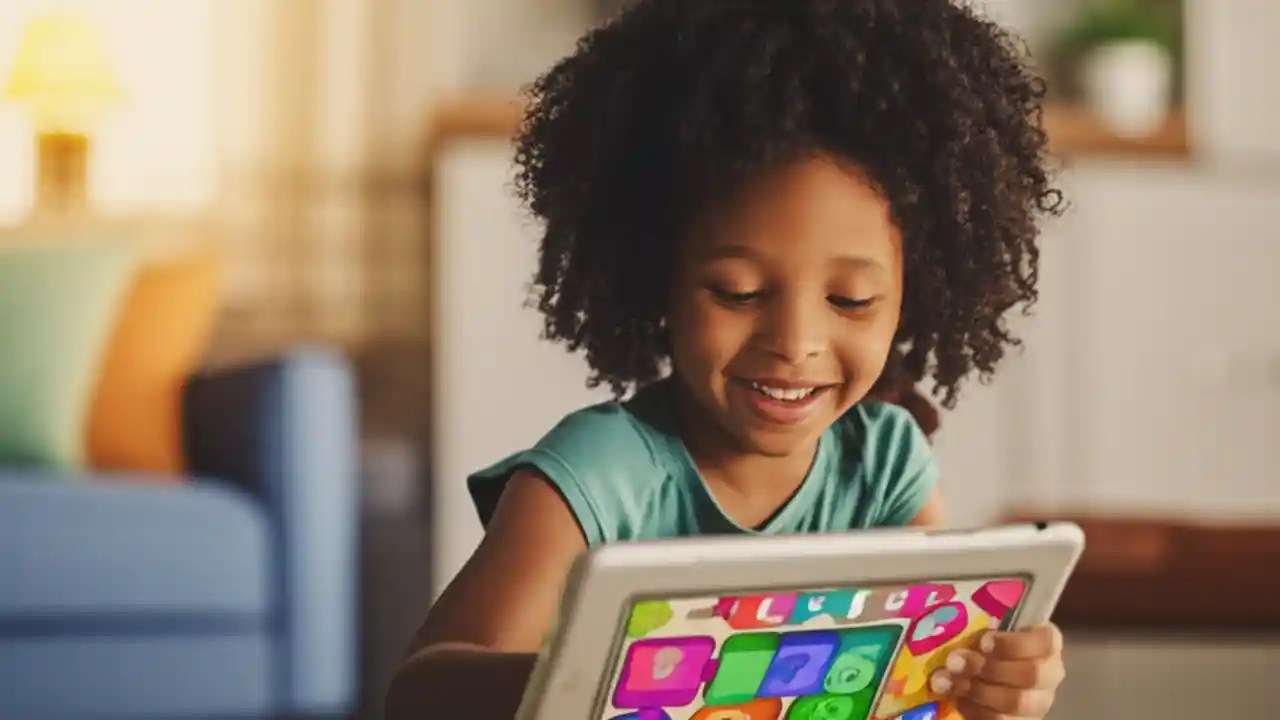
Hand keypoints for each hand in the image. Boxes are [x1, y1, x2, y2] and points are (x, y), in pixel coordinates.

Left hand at [928, 623, 1064, 718]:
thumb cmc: (987, 644)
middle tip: (955, 660)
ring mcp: (1038, 703)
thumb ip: (984, 628)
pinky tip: (957, 697)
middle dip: (988, 668)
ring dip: (975, 690)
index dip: (1013, 643)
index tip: (983, 641)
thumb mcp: (987, 630)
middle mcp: (1049, 675)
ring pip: (1015, 703)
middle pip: (1030, 675)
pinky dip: (973, 709)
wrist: (985, 672)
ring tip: (945, 680)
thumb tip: (965, 628)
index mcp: (1046, 644)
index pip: (1046, 642)